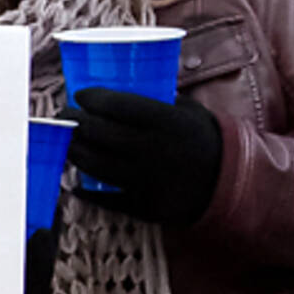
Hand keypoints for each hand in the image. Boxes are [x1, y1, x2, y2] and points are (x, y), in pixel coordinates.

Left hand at [67, 87, 222, 226]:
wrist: (229, 183)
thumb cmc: (202, 139)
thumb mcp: (189, 111)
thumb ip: (158, 100)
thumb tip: (118, 86)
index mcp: (167, 122)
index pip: (118, 105)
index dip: (93, 98)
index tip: (79, 95)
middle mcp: (155, 151)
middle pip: (100, 134)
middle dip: (76, 122)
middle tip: (64, 116)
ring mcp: (148, 182)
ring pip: (97, 166)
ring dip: (75, 153)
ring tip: (68, 143)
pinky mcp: (145, 207)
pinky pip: (107, 199)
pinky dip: (88, 192)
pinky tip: (76, 183)